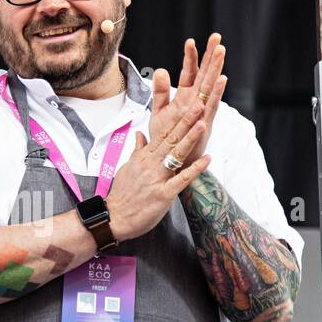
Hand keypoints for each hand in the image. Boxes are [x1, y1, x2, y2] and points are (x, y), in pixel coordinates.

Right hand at [105, 100, 210, 241]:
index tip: (187, 104)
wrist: (114, 217)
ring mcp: (156, 179)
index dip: (175, 118)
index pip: (162, 133)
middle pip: (170, 139)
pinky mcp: (163, 195)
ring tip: (202, 124)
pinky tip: (207, 159)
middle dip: (185, 121)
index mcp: (143, 157)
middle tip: (198, 104)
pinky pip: (181, 180)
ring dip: (190, 138)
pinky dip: (194, 169)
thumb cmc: (122, 194)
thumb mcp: (127, 168)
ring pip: (175, 154)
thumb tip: (140, 134)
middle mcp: (150, 164)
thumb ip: (137, 150)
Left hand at [148, 32, 227, 169]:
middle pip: (205, 74)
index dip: (190, 57)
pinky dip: (216, 92)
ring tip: (221, 51)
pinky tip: (222, 79)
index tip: (191, 40)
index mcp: (185, 96)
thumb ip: (160, 91)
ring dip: (216, 68)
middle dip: (210, 55)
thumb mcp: (160, 111)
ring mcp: (202, 111)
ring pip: (210, 85)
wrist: (173, 160)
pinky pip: (211, 105)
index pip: (189, 72)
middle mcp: (196, 100)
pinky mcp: (205, 123)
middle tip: (217, 37)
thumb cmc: (168, 137)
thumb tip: (160, 69)